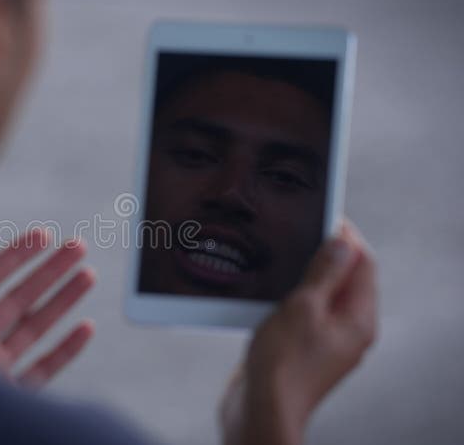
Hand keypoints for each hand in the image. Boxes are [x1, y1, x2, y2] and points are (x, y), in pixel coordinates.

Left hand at [0, 224, 95, 386]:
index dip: (17, 255)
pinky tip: (86, 328)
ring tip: (88, 275)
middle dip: (51, 271)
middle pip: (19, 299)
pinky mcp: (7, 396)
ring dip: (63, 302)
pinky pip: (42, 371)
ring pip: (35, 330)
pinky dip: (65, 350)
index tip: (44, 235)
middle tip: (78, 246)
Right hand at [221, 220, 377, 444]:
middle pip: (344, 277)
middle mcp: (349, 329)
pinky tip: (267, 291)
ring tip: (278, 259)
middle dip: (321, 253)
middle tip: (296, 233)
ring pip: (320, 294)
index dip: (345, 236)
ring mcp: (326, 340)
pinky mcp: (302, 348)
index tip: (323, 214)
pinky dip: (289, 296)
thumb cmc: (282, 364)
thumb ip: (324, 273)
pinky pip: (303, 311)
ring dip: (302, 275)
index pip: (363, 263)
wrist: (260, 410)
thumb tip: (342, 241)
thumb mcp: (302, 308)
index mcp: (358, 318)